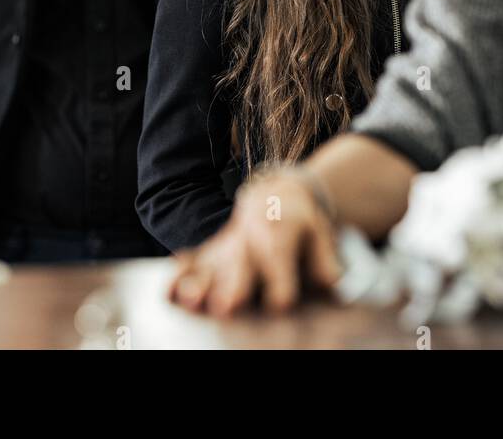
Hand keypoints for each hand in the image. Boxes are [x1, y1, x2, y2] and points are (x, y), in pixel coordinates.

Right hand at [169, 170, 342, 315]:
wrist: (274, 194)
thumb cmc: (300, 222)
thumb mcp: (320, 234)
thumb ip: (326, 261)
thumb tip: (334, 284)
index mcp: (279, 240)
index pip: (280, 268)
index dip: (282, 288)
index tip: (281, 303)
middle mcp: (249, 245)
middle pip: (241, 272)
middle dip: (234, 289)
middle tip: (226, 307)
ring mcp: (226, 249)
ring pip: (211, 270)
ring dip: (200, 285)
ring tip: (191, 300)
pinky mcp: (211, 253)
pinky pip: (191, 264)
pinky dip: (179, 276)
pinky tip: (168, 290)